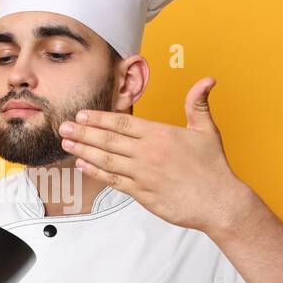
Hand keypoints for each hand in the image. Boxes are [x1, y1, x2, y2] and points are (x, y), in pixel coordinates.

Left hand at [58, 77, 252, 233]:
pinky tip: (83, 166)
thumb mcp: (207, 130)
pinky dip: (97, 172)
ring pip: (106, 160)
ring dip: (84, 151)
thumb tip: (206, 80)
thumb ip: (198, 104)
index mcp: (160, 134)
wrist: (219, 202)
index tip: (81, 115)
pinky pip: (114, 181)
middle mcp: (148, 153)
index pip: (122, 122)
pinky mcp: (142, 194)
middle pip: (108, 140)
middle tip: (63, 127)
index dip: (99, 118)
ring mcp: (143, 175)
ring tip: (66, 144)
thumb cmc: (214, 168)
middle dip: (83, 132)